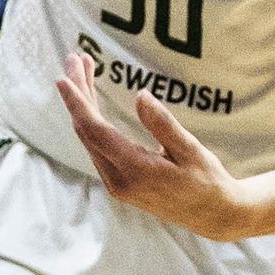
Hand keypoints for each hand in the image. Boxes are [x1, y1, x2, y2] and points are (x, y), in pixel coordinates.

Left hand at [55, 54, 256, 239]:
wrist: (211, 215)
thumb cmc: (206, 180)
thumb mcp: (190, 149)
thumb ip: (163, 124)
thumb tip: (140, 95)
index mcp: (134, 170)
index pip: (95, 132)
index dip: (77, 104)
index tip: (63, 79)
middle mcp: (117, 179)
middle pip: (86, 131)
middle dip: (78, 94)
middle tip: (74, 59)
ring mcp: (115, 182)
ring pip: (89, 138)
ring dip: (84, 105)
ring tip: (82, 71)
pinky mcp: (118, 181)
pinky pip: (96, 146)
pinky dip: (91, 120)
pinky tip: (91, 100)